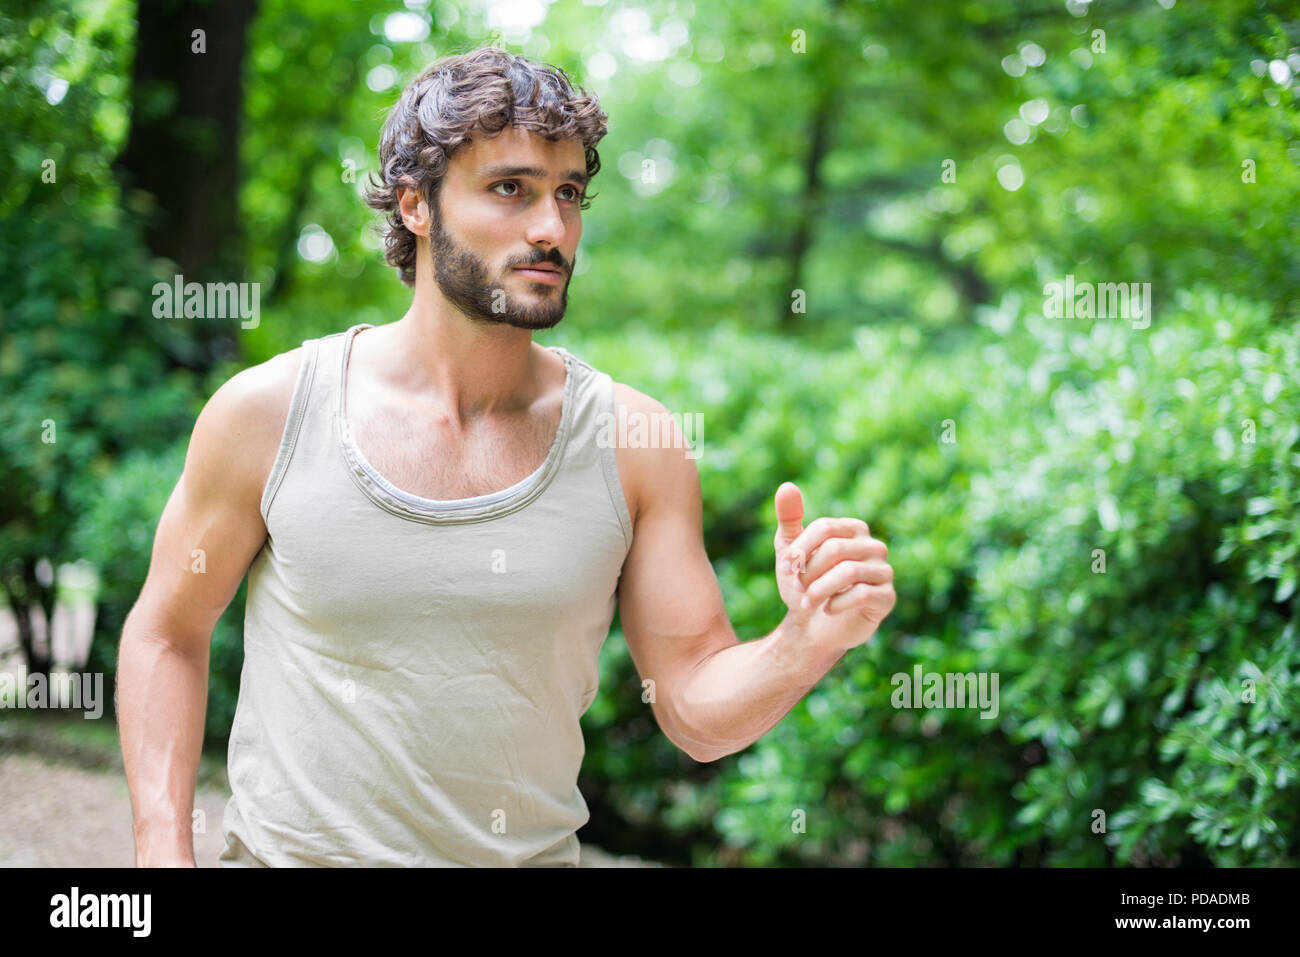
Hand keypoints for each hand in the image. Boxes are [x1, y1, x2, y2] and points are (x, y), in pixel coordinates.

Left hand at [773, 481, 895, 653]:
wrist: (815, 626)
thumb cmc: (805, 583)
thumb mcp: (790, 551)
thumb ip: (789, 519)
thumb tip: (787, 486)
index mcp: (853, 529)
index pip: (825, 528)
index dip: (801, 548)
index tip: (786, 568)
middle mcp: (874, 546)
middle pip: (836, 549)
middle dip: (809, 571)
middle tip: (797, 588)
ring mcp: (884, 572)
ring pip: (848, 572)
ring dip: (819, 589)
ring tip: (806, 602)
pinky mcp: (887, 597)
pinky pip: (862, 594)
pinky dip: (836, 604)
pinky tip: (827, 610)